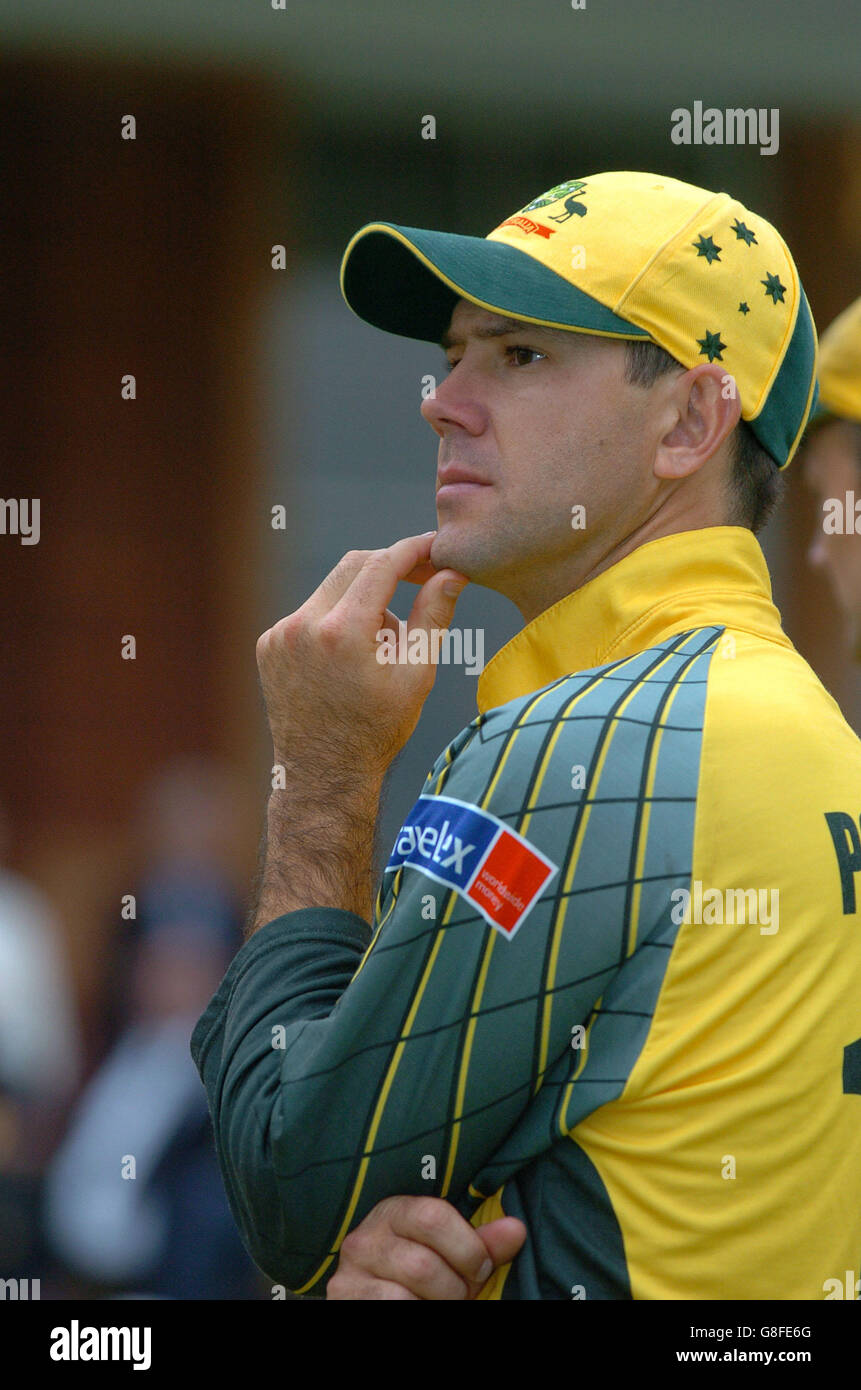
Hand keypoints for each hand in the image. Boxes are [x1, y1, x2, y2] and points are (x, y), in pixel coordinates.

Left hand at [255, 533, 468, 779]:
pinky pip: (311, 612)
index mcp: (342, 632)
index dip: (412, 550)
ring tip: (383, 647)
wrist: (324, 772)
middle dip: (389, 567)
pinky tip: (350, 659)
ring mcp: (280, 634)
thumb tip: (451, 572)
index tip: (433, 547)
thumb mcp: (417, 674)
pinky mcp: (269, 644)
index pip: (381, 564)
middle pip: (353, 565)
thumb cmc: (377, 729)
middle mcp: (303, 625)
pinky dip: (337, 620)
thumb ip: (434, 615)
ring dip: (364, 600)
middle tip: (421, 577)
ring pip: (332, 589)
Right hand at [326, 1195, 526, 1299]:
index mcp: (394, 1212)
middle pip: (423, 1265)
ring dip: (437, 1305)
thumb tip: (516, 1229)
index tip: (480, 1268)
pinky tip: (420, 1307)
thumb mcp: (451, 1255)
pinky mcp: (344, 1298)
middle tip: (459, 1294)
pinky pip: (392, 1307)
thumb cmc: (422, 1276)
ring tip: (438, 1303)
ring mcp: (350, 1272)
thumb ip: (480, 1244)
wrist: (378, 1298)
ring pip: (406, 1295)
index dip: (467, 1248)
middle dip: (454, 1289)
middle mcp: (365, 1238)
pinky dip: (417, 1311)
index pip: (432, 1216)